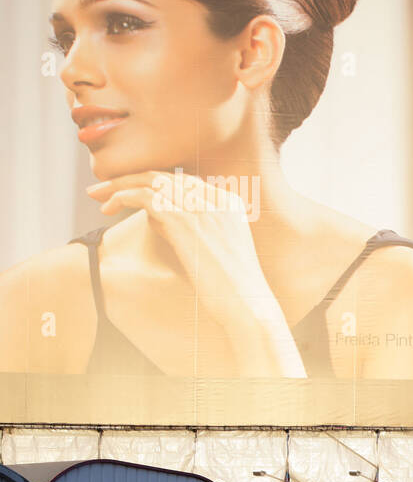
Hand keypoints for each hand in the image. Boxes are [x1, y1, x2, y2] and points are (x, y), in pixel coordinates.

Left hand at [86, 170, 305, 377]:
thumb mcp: (216, 249)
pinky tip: (109, 207)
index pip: (184, 180)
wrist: (246, 305)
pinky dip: (123, 197)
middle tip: (101, 188)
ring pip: (151, 181)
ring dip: (119, 185)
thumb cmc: (231, 288)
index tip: (128, 191)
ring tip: (96, 196)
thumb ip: (192, 227)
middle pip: (166, 175)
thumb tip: (155, 218)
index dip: (151, 182)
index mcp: (231, 202)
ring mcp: (203, 207)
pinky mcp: (185, 219)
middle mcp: (218, 197)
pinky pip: (145, 196)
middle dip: (129, 178)